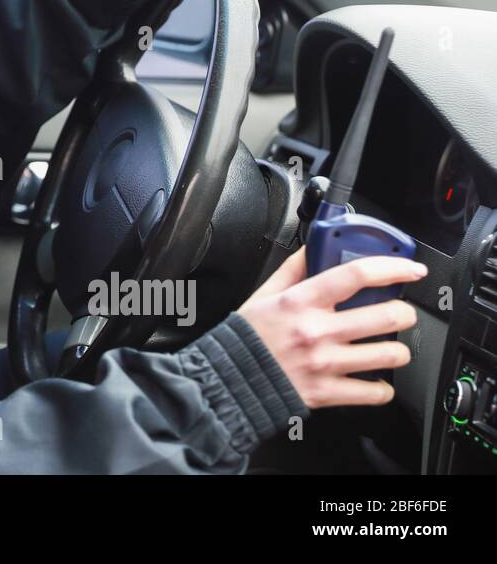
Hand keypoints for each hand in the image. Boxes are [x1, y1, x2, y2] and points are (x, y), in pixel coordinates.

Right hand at [237, 246, 426, 408]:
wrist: (231, 379)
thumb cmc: (248, 337)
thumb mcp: (264, 294)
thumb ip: (293, 270)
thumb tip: (314, 248)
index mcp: (301, 301)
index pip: (356, 275)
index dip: (392, 267)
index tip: (410, 270)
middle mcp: (316, 331)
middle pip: (386, 316)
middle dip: (405, 313)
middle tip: (400, 313)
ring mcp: (325, 363)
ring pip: (390, 355)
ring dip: (397, 350)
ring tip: (388, 347)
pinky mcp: (328, 392)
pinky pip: (376, 393)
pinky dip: (381, 388)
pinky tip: (373, 380)